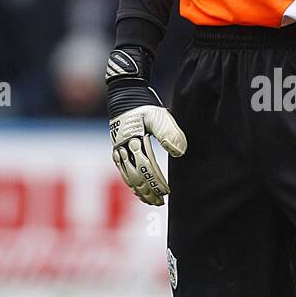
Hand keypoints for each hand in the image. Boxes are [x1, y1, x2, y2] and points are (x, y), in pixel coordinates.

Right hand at [106, 47, 186, 205]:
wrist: (126, 94)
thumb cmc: (145, 106)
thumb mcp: (160, 116)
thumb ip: (169, 134)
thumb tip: (178, 153)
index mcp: (135, 141)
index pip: (147, 168)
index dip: (157, 182)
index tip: (167, 192)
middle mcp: (124, 148)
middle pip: (136, 176)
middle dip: (148, 191)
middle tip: (161, 202)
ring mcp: (118, 150)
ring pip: (128, 176)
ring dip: (139, 190)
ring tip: (150, 201)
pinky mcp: (116, 150)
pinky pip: (122, 171)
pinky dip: (130, 183)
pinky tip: (137, 191)